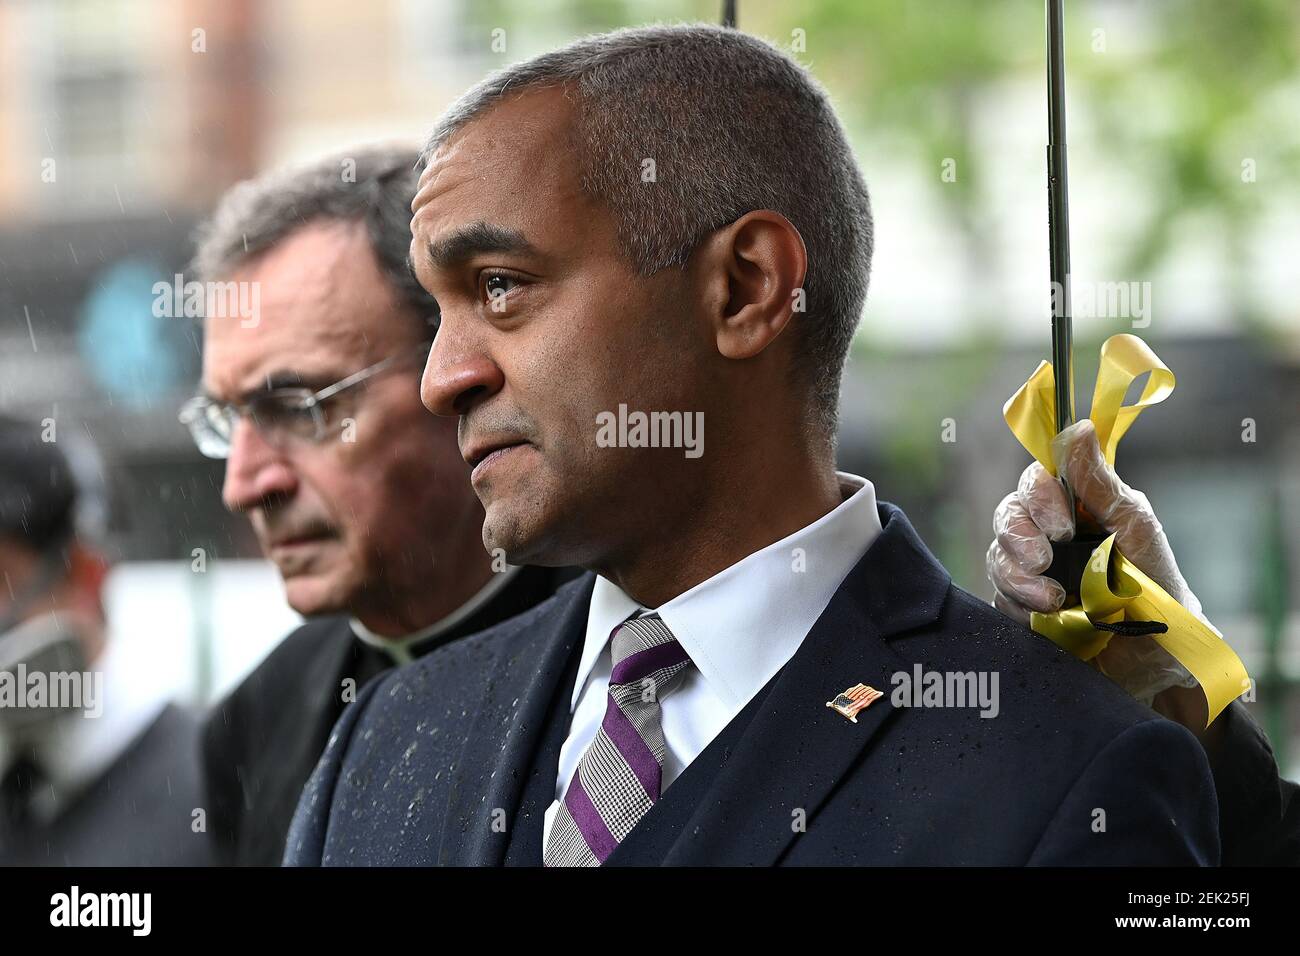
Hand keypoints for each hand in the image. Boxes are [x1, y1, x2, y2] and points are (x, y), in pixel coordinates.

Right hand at [986, 418, 1220, 710]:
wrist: (1156, 656)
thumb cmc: (1155, 585)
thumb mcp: (1133, 526)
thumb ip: (1100, 481)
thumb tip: (1079, 427)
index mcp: (1076, 506)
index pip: (1035, 481)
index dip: (1038, 496)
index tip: (1062, 523)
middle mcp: (1048, 534)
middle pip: (1006, 515)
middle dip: (1019, 536)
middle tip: (1044, 560)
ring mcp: (1032, 571)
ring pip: (996, 555)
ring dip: (1017, 576)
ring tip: (1052, 599)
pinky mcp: (1021, 607)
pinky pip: (998, 596)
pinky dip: (1017, 604)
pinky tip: (1045, 616)